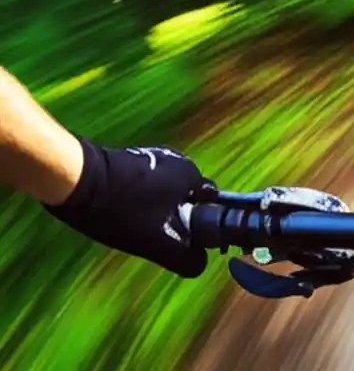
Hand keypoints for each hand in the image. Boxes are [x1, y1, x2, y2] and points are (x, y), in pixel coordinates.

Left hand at [44, 136, 211, 277]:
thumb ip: (187, 258)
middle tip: (157, 236)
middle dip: (177, 217)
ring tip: (134, 225)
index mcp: (190, 174)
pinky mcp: (130, 157)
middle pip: (187, 197)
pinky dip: (139, 198)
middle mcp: (177, 159)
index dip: (203, 222)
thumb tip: (200, 265)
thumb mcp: (158, 243)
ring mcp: (152, 155)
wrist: (73, 180)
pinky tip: (121, 212)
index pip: (212, 201)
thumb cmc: (121, 210)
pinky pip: (145, 183)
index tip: (186, 238)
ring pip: (165, 191)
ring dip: (156, 208)